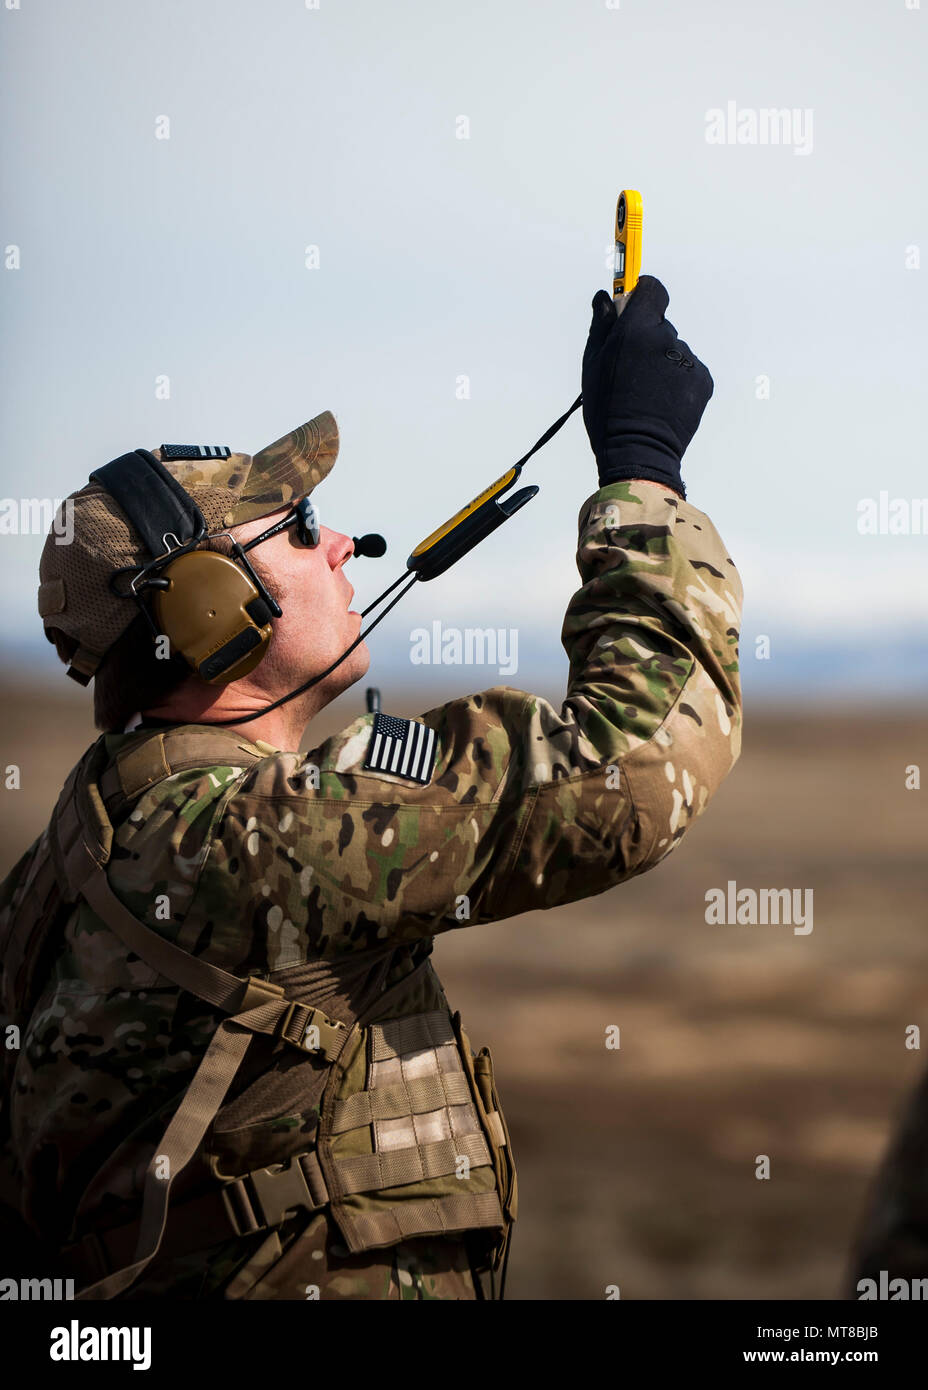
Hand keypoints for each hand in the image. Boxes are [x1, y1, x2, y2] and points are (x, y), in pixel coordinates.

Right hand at [581, 276, 713, 498]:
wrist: (638, 451)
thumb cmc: (607, 411)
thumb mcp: (592, 365)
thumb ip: (602, 325)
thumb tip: (606, 297)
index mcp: (636, 330)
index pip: (652, 289)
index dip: (642, 295)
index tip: (634, 307)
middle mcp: (666, 339)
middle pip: (660, 324)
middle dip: (647, 338)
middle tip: (632, 370)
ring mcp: (688, 360)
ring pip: (674, 350)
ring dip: (662, 363)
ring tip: (647, 393)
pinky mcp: (703, 380)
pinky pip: (688, 370)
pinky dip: (677, 381)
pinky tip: (662, 402)